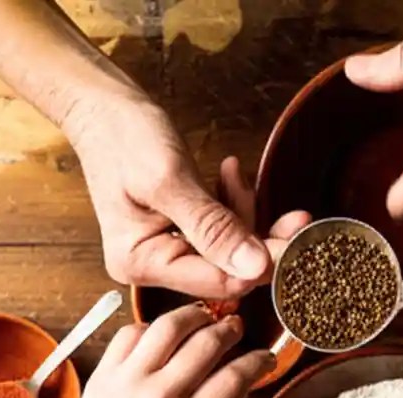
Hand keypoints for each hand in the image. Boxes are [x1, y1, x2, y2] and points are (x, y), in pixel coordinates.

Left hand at [43, 306, 272, 397]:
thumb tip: (241, 387)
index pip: (238, 376)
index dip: (259, 361)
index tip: (265, 358)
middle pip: (209, 341)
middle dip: (231, 329)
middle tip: (237, 328)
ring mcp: (130, 381)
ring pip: (171, 325)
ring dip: (195, 315)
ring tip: (205, 318)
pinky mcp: (104, 373)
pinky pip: (132, 332)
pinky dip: (152, 327)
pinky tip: (163, 335)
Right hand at [66, 96, 307, 295]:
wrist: (102, 109)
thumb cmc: (124, 137)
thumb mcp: (169, 180)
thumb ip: (213, 226)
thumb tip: (255, 267)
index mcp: (141, 263)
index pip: (218, 282)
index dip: (264, 264)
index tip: (300, 238)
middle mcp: (152, 266)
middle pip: (228, 270)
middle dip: (259, 238)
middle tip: (295, 215)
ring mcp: (166, 251)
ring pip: (230, 250)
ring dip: (245, 214)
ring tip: (235, 174)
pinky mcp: (179, 234)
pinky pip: (221, 232)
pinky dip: (233, 206)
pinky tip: (228, 175)